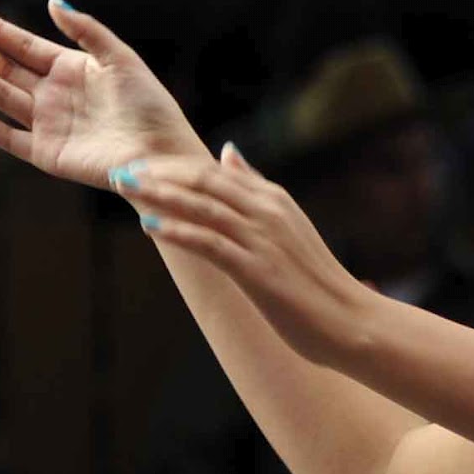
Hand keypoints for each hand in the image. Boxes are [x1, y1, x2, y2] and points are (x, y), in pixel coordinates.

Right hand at [0, 0, 204, 190]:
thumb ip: (86, 31)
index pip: (26, 47)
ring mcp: (49, 125)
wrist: (162, 155)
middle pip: (8, 68)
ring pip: (2, 96)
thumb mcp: (121, 59)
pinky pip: (7, 137)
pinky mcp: (46, 153)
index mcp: (73, 70)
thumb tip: (53, 1)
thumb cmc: (150, 107)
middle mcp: (56, 96)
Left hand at [108, 143, 365, 366]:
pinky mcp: (258, 270)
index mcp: (274, 199)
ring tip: (125, 187)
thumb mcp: (288, 223)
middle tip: (121, 171)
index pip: (215, 171)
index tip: (141, 164)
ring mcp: (263, 240)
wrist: (351, 320)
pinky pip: (211, 243)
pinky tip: (150, 225)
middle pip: (204, 180)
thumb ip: (256, 189)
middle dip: (159, 173)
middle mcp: (268, 211)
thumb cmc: (318, 281)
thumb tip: (228, 152)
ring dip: (159, 194)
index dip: (174, 166)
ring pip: (203, 206)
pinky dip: (178, 230)